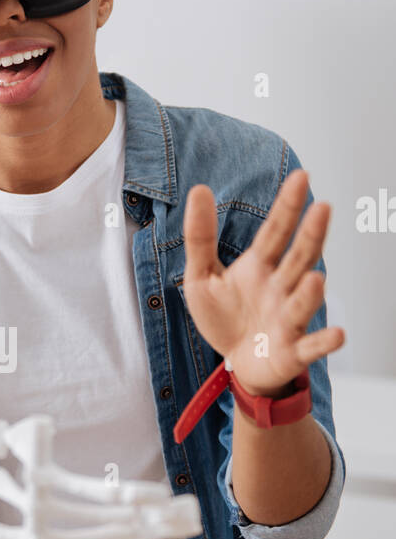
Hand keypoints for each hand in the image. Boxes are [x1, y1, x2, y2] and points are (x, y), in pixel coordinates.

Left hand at [181, 168, 344, 396]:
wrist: (236, 362)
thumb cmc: (225, 316)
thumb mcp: (201, 275)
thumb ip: (200, 237)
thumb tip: (199, 189)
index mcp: (259, 267)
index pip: (275, 231)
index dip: (287, 206)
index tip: (301, 176)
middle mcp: (280, 288)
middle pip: (298, 258)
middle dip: (311, 236)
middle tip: (323, 208)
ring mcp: (288, 319)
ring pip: (302, 302)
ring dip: (309, 293)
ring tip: (314, 278)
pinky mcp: (292, 351)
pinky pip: (311, 346)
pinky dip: (324, 342)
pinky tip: (338, 335)